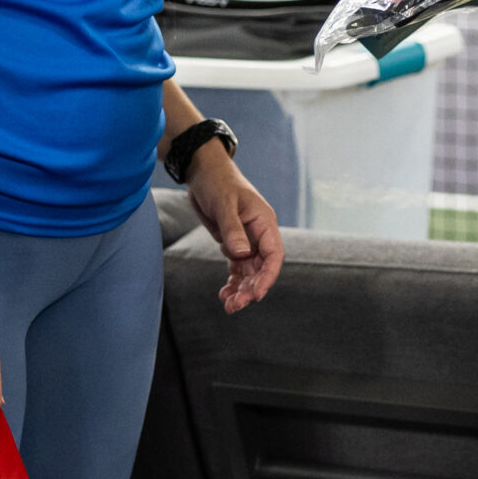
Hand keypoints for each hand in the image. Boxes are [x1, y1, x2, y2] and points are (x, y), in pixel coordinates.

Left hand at [185, 145, 283, 312]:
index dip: (267, 277)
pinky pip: (237, 268)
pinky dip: (232, 282)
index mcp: (265, 223)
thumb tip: (241, 254)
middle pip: (261, 269)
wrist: (203, 173)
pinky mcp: (233, 243)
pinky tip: (224, 294)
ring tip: (228, 306)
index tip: (256, 294)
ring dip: (241, 289)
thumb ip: (233, 229)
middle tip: (235, 305)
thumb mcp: (224, 204)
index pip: (274, 255)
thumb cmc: (218, 182)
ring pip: (249, 272)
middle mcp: (259, 234)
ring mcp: (247, 240)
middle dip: (251, 289)